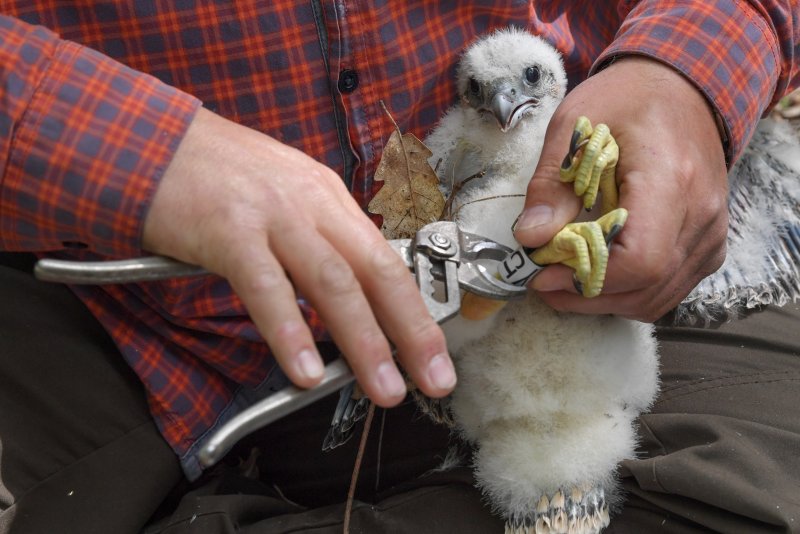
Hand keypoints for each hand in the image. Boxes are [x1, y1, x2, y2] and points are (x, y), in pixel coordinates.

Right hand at [142, 108, 453, 405]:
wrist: (152, 141)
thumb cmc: (218, 177)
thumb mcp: (284, 199)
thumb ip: (315, 243)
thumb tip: (345, 299)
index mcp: (329, 199)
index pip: (386, 260)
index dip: (416, 311)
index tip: (435, 355)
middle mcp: (313, 204)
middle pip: (377, 271)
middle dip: (412, 331)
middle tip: (434, 379)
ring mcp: (274, 216)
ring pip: (333, 282)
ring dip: (364, 341)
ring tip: (385, 387)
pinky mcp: (229, 231)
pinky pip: (266, 287)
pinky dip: (289, 331)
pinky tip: (306, 370)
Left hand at [513, 57, 728, 321]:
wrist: (684, 88)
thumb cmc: (627, 99)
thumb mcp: (574, 126)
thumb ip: (551, 185)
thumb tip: (530, 238)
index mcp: (671, 177)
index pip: (640, 258)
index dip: (586, 277)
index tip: (543, 273)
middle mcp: (701, 213)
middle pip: (645, 287)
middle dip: (585, 293)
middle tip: (542, 280)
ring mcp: (711, 234)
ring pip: (656, 299)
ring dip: (603, 300)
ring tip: (563, 279)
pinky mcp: (709, 245)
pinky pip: (668, 290)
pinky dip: (628, 294)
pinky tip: (596, 273)